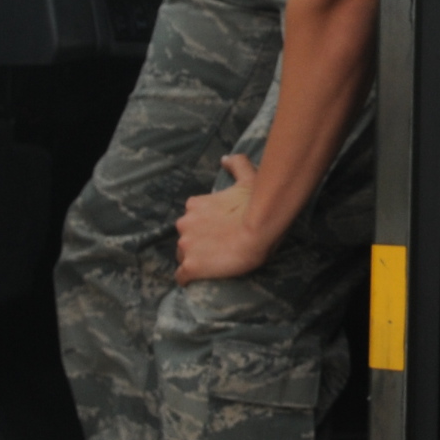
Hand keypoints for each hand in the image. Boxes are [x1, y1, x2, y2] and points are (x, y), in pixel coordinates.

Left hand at [175, 155, 276, 282]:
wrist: (258, 229)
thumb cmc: (255, 204)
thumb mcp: (247, 178)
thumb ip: (236, 164)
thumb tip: (226, 158)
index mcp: (194, 205)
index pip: (191, 222)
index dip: (204, 230)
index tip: (218, 235)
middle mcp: (184, 224)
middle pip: (185, 239)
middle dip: (198, 245)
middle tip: (219, 250)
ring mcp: (186, 246)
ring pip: (183, 257)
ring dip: (195, 261)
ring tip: (214, 266)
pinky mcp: (191, 266)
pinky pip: (182, 277)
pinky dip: (188, 280)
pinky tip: (197, 281)